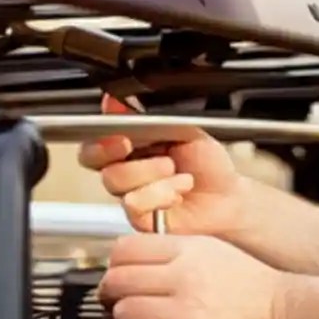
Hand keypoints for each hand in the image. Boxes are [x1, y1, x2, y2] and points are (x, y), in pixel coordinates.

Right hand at [78, 95, 253, 237]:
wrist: (227, 198)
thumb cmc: (206, 164)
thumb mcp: (181, 128)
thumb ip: (146, 115)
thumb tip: (116, 100)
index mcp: (131, 142)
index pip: (96, 135)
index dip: (101, 131)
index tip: (120, 130)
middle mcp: (125, 168)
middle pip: (91, 157)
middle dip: (108, 149)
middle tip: (129, 145)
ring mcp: (129, 193)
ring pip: (113, 178)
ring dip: (148, 172)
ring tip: (175, 171)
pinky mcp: (138, 218)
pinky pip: (133, 203)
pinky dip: (159, 194)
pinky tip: (177, 192)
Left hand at [98, 233, 288, 318]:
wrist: (284, 316)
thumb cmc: (249, 284)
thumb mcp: (211, 249)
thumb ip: (171, 249)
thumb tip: (130, 257)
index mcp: (187, 250)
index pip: (125, 249)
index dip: (115, 263)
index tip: (120, 273)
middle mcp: (182, 277)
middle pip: (117, 281)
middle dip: (111, 292)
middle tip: (118, 299)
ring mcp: (186, 312)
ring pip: (125, 312)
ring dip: (127, 318)